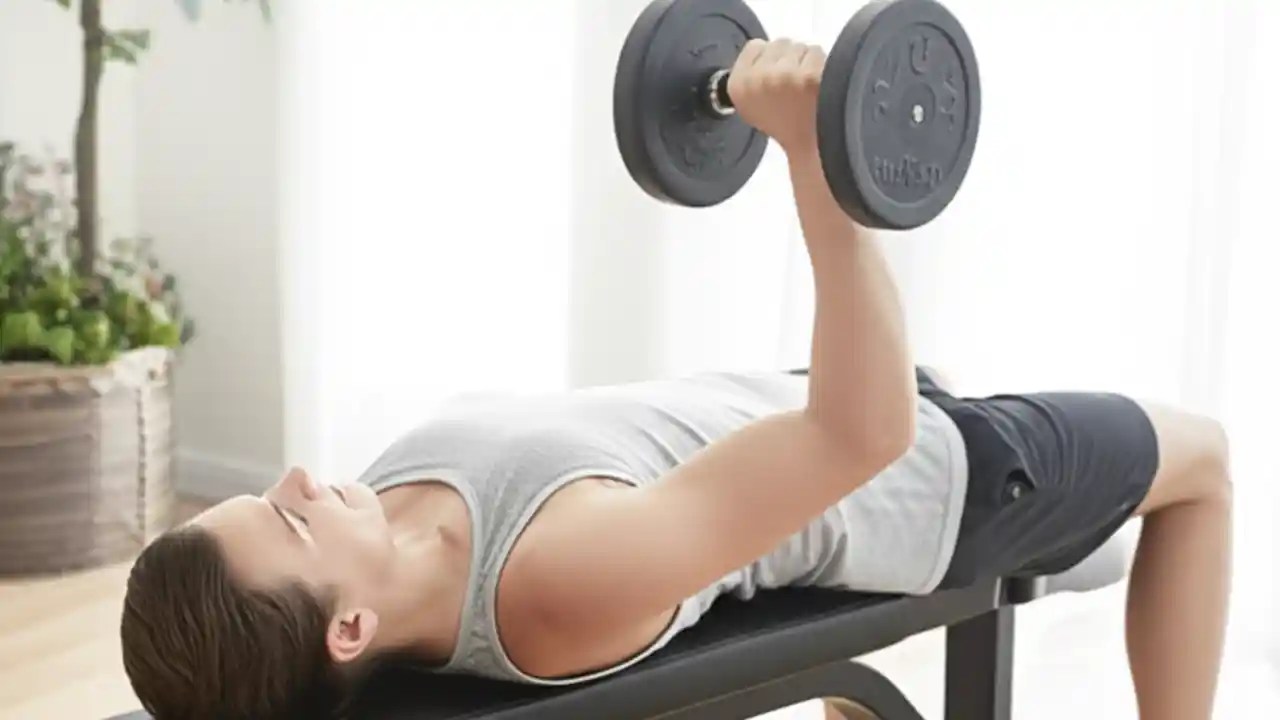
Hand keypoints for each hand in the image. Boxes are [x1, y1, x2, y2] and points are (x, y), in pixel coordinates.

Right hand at [727, 39, 824, 155]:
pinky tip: (819, 86)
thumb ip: (750, 75)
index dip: (770, 58)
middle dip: (789, 59)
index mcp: (738, 87)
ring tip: (807, 88)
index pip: (754, 47)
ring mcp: (783, 76)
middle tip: (795, 85)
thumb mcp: (751, 105)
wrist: (811, 146)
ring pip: (800, 47)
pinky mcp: (808, 76)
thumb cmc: (786, 126)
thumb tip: (764, 51)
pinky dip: (821, 66)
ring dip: (807, 62)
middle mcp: (757, 79)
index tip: (777, 75)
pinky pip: (816, 53)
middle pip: (778, 44)